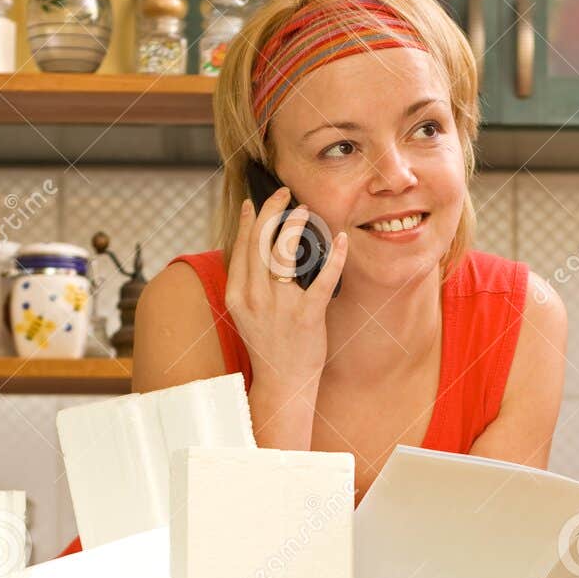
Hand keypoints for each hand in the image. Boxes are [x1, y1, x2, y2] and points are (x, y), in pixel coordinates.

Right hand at [225, 187, 347, 424]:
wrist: (282, 384)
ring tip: (305, 211)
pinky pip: (323, 278)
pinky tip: (341, 240)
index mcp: (236, 296)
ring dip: (295, 224)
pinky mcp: (307, 316)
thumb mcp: (245, 314)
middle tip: (284, 193)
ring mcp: (281, 306)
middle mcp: (255, 298)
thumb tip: (256, 248)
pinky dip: (335, 256)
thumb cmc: (269, 346)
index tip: (254, 202)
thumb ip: (247, 284)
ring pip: (284, 251)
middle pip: (260, 241)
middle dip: (272, 210)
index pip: (241, 247)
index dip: (249, 220)